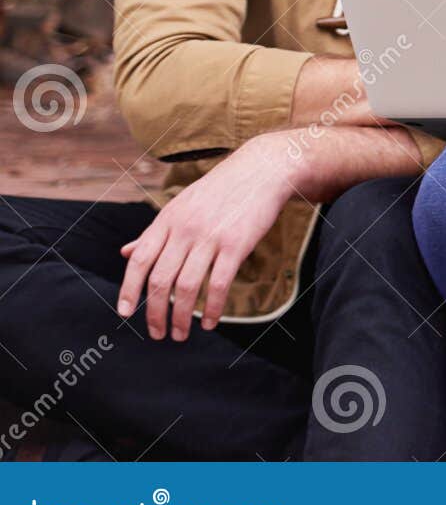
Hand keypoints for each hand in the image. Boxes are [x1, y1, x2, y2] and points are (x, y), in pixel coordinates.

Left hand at [117, 131, 298, 340]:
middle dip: (155, 314)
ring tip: (181, 334)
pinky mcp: (237, 244)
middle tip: (157, 334)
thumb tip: (125, 253)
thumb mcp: (180, 206)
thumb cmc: (220, 190)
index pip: (139, 260)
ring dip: (181, 317)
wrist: (262, 170)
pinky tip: (210, 322)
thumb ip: (154, 232)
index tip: (125, 313)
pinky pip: (220, 284)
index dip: (129, 290)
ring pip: (187, 287)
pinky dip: (213, 308)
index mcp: (167, 220)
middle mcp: (184, 229)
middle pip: (160, 280)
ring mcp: (210, 237)